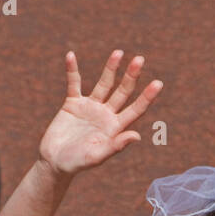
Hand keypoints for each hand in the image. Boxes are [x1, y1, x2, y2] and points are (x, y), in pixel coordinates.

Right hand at [38, 51, 162, 175]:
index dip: (147, 97)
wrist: (55, 162)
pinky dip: (72, 70)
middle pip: (122, 92)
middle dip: (131, 76)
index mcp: (116, 127)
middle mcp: (106, 114)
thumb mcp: (97, 156)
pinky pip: (74, 83)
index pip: (136, 109)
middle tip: (140, 59)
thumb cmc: (78, 163)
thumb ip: (116, 146)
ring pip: (104, 84)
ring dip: (111, 68)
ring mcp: (90, 107)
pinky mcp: (73, 103)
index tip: (158, 83)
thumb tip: (137, 136)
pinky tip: (71, 56)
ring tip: (119, 52)